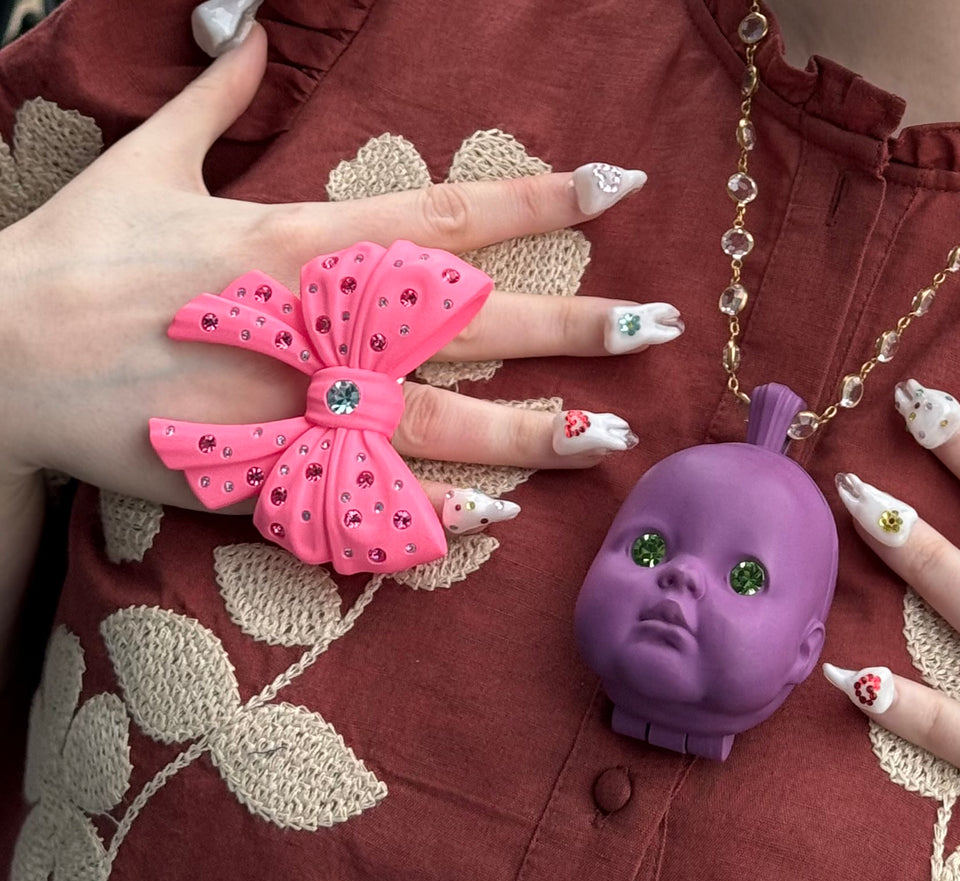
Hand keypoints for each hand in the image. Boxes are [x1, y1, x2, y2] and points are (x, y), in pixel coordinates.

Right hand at [0, 24, 676, 510]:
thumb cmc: (68, 257)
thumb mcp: (144, 163)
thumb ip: (210, 98)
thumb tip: (241, 23)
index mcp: (295, 241)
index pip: (444, 214)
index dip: (537, 199)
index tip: (618, 186)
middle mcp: (313, 324)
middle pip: (469, 322)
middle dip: (572, 323)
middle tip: (659, 324)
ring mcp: (293, 407)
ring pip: (439, 420)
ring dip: (534, 431)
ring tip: (612, 438)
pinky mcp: (264, 475)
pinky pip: (367, 500)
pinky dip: (435, 512)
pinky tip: (501, 520)